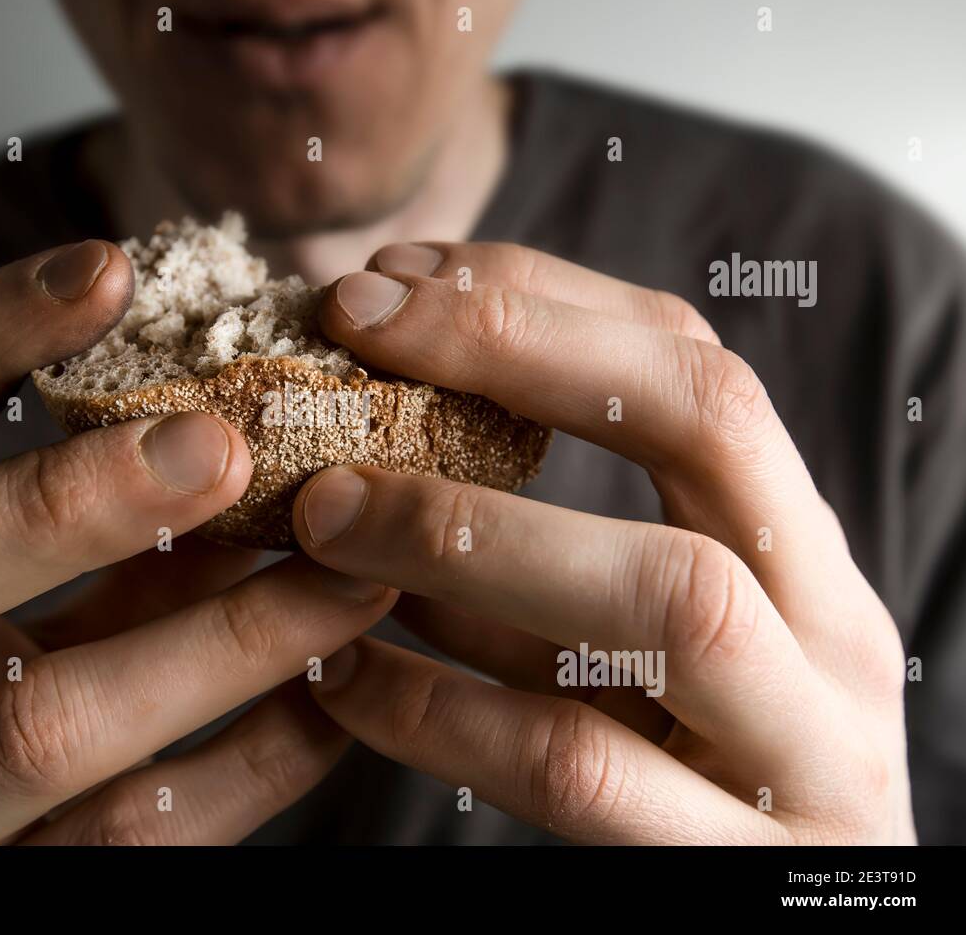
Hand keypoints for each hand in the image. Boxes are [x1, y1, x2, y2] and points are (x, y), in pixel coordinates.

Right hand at [0, 240, 396, 843]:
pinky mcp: (4, 899)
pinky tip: (339, 696)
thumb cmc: (20, 696)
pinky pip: (137, 837)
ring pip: (38, 728)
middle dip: (68, 499)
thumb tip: (250, 411)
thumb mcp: (38, 598)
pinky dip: (255, 759)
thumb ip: (104, 524)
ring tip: (349, 578)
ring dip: (218, 642)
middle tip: (229, 445)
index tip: (112, 269)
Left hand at [294, 242, 913, 843]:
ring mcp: (805, 756)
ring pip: (664, 600)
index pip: (696, 368)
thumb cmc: (689, 768)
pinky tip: (337, 679)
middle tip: (352, 334)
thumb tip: (373, 446)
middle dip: (518, 355)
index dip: (541, 303)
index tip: (393, 278)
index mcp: (802, 556)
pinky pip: (574, 767)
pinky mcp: (731, 870)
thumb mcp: (643, 642)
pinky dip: (437, 711)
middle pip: (709, 426)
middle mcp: (828, 633)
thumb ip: (555, 553)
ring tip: (320, 512)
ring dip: (466, 533)